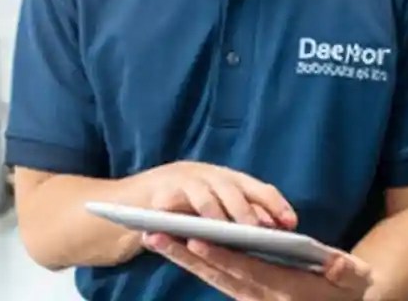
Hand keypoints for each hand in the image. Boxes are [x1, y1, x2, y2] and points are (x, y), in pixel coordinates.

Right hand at [135, 161, 297, 229]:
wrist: (115, 213)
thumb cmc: (164, 217)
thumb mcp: (201, 215)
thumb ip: (228, 217)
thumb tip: (266, 228)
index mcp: (218, 178)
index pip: (253, 187)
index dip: (274, 203)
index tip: (292, 223)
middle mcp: (202, 173)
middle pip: (235, 186)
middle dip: (253, 209)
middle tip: (267, 230)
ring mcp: (179, 179)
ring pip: (210, 192)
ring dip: (226, 212)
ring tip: (241, 233)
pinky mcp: (158, 192)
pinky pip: (179, 202)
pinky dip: (191, 215)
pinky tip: (202, 234)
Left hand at [145, 232, 372, 300]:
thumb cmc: (347, 290)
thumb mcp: (354, 279)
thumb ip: (343, 270)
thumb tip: (335, 261)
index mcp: (286, 291)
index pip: (248, 271)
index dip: (221, 256)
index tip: (195, 239)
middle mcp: (261, 298)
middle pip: (217, 275)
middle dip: (185, 254)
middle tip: (155, 235)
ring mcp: (249, 299)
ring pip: (210, 278)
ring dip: (181, 258)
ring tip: (153, 236)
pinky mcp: (243, 294)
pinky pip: (215, 278)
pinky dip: (193, 262)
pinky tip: (172, 243)